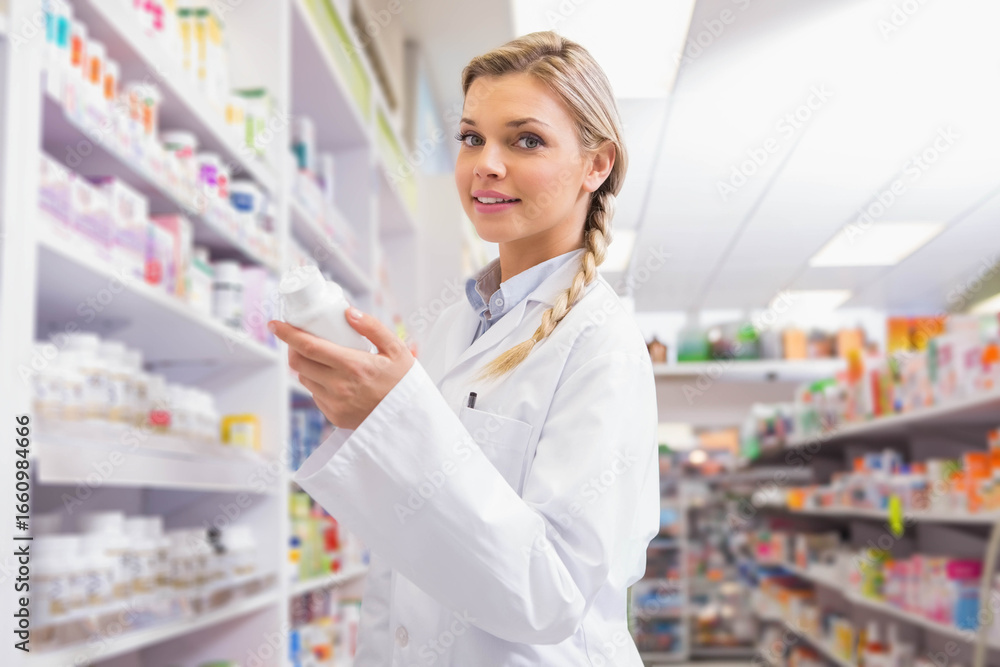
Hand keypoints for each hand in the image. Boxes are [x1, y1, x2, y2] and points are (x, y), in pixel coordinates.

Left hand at [269, 308, 413, 429]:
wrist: (408, 418)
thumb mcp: (396, 349)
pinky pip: (315, 394)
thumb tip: (347, 312)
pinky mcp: (334, 416)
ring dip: (306, 365)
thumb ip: (373, 327)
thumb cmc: (403, 381)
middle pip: (299, 362)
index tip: (275, 324)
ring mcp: (335, 404)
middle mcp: (339, 386)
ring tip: (321, 358)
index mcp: (353, 365)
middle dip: (293, 347)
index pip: (308, 346)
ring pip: (304, 378)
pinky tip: (332, 378)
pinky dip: (317, 383)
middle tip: (301, 338)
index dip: (287, 333)